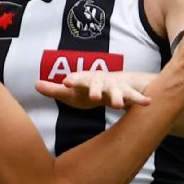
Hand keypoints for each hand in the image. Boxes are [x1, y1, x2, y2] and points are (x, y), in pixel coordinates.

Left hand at [35, 71, 153, 109]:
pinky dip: (140, 99)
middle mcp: (101, 80)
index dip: (73, 80)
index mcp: (86, 79)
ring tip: (118, 105)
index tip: (66, 82)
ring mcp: (115, 86)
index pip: (78, 79)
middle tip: (94, 96)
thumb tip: (36, 84)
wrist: (115, 81)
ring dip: (118, 97)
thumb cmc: (88, 89)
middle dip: (96, 89)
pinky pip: (134, 97)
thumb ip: (55, 89)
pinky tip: (148, 103)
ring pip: (117, 91)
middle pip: (98, 84)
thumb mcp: (72, 91)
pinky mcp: (127, 93)